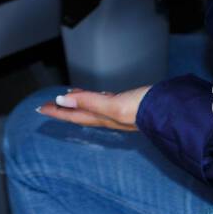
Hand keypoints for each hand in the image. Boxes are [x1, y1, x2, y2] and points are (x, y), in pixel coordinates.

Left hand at [37, 85, 151, 131]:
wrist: (172, 111)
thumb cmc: (145, 109)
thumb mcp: (113, 105)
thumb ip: (89, 102)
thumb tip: (62, 100)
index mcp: (103, 117)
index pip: (73, 115)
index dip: (56, 111)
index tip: (40, 109)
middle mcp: (108, 116)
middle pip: (80, 113)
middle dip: (63, 109)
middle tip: (49, 105)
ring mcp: (119, 112)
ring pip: (92, 108)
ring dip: (78, 104)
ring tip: (69, 98)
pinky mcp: (129, 105)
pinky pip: (105, 103)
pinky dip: (96, 99)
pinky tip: (99, 96)